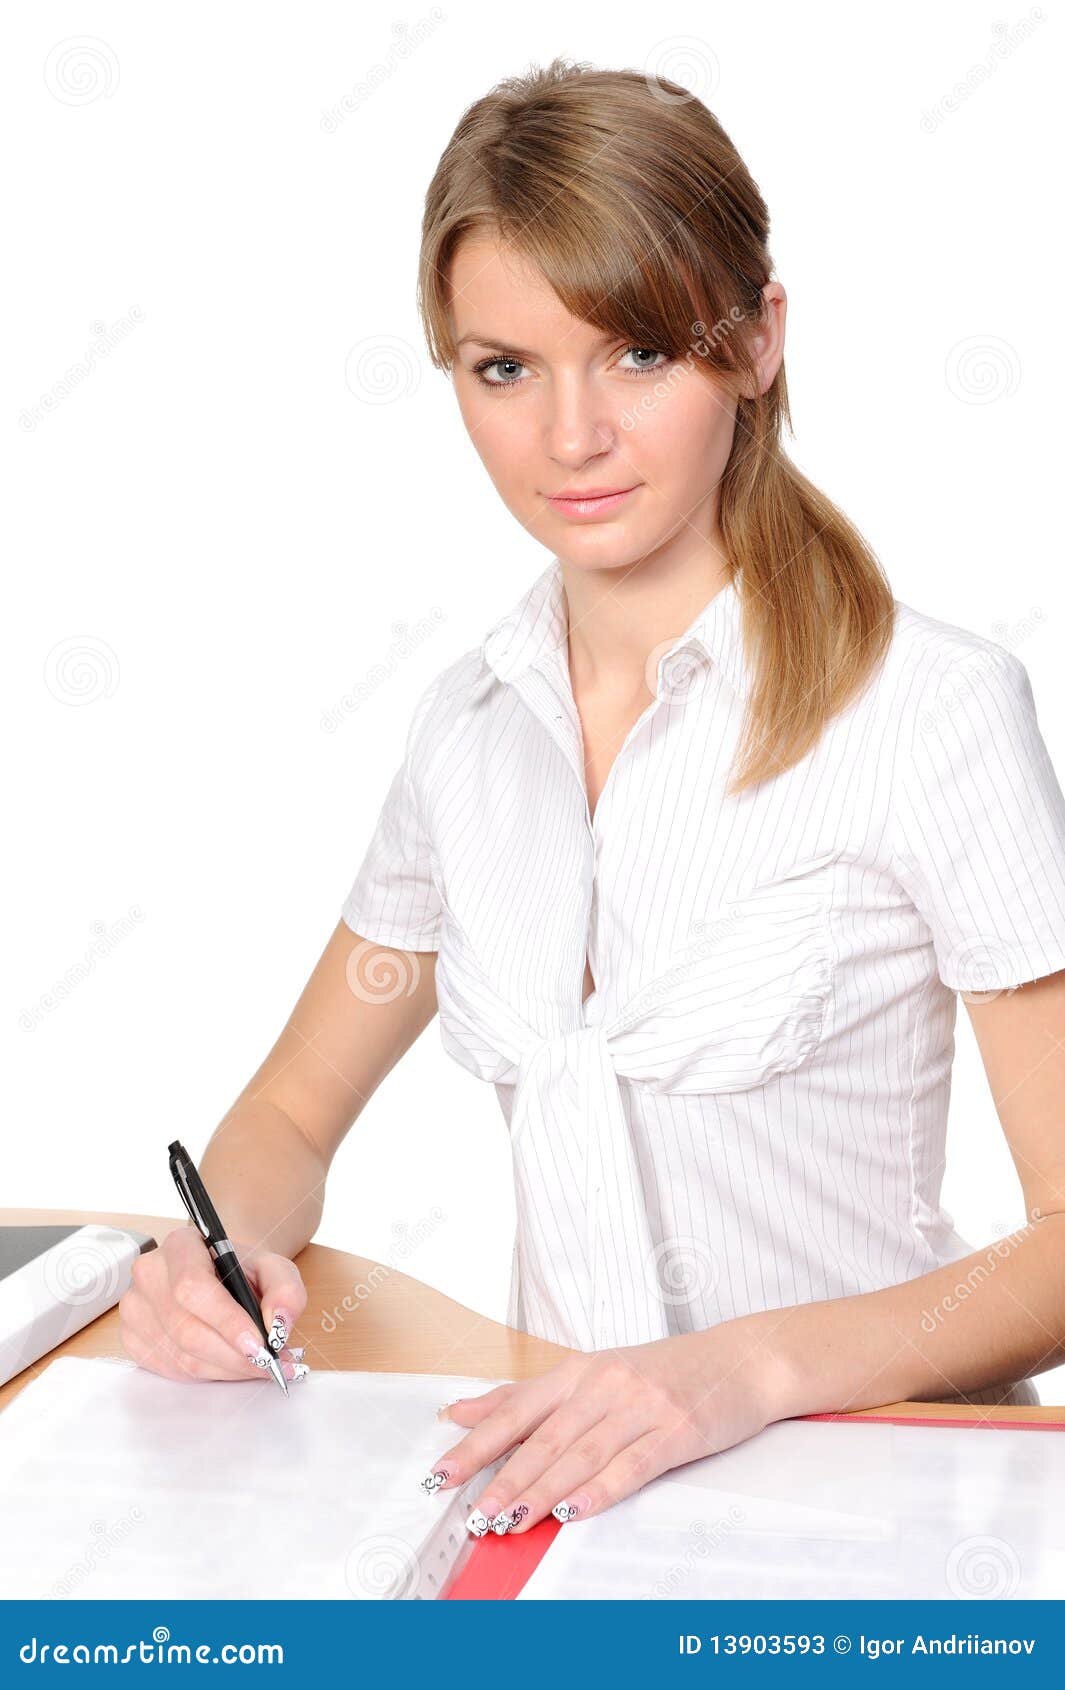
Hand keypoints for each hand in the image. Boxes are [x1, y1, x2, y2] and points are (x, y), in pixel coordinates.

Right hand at [119, 1224, 309, 1383]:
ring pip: (181, 1356)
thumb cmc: (241, 1271)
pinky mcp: (131, 1338)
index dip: (226, 1321)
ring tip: (257, 1366)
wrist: (219, 1275)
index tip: (260, 1345)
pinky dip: (207, 1375)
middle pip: (186, 1328)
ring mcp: (135, 1307)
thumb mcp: (273, 1269)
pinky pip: (170, 1370)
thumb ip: (285, 1290)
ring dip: (226, 1369)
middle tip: (270, 1365)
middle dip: (234, 1355)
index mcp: (181, 1245)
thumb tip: (279, 1324)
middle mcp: (149, 1273)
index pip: (193, 1287)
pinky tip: (228, 1365)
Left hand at [422, 1317, 792, 1533]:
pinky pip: (631, 1464)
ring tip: (510, 1521)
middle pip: (544, 1438)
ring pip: (580, 1454)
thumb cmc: (665, 1372)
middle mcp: (604, 1384)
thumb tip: (459, 1411)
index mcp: (579, 1370)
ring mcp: (642, 1406)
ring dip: (543, 1491)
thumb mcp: (593, 1373)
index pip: (515, 1411)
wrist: (743, 1360)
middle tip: (475, 1515)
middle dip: (504, 1480)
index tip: (441, 1475)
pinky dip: (600, 1489)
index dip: (476, 1445)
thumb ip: (525, 1396)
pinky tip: (574, 1510)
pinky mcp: (677, 1430)